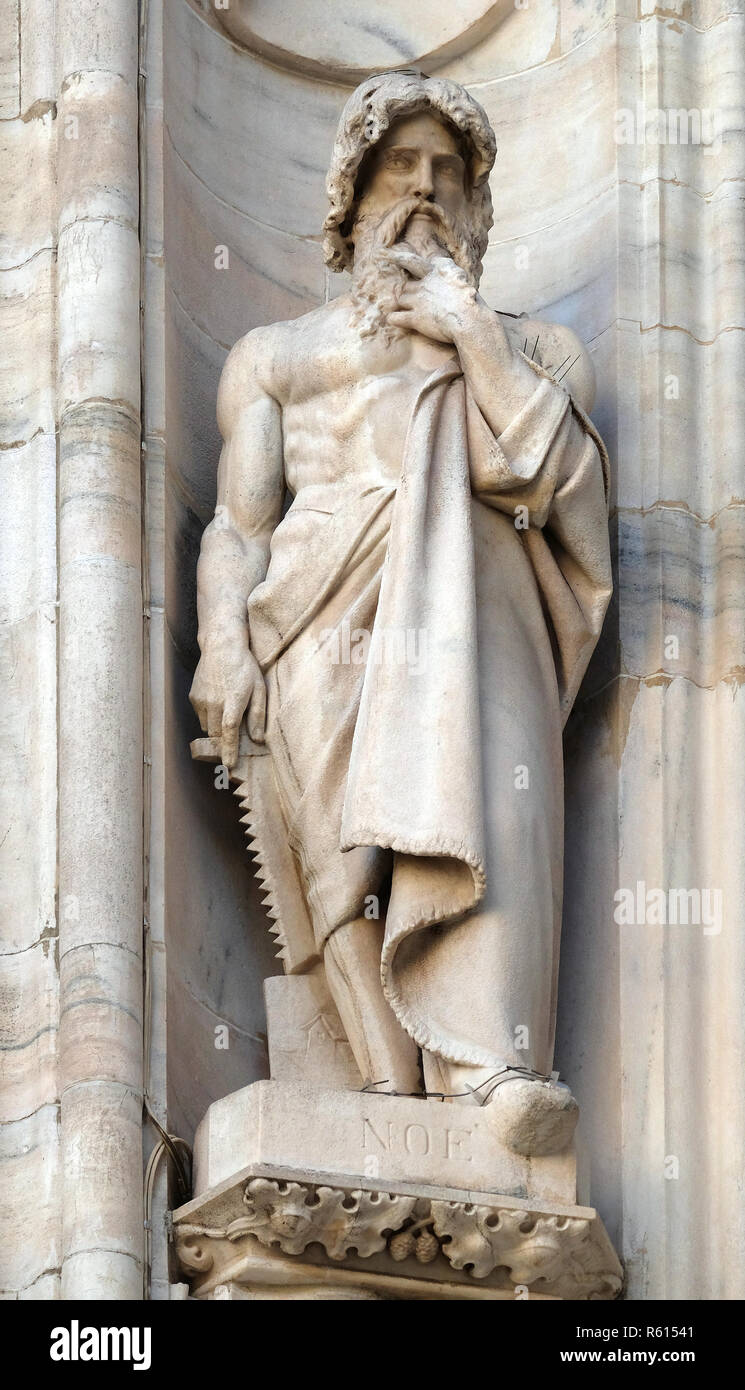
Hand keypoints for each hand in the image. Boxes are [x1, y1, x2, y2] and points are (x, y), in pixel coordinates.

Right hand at [189, 636, 265, 767]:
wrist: (221, 646)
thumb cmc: (244, 666)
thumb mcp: (259, 688)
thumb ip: (258, 715)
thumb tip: (258, 739)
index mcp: (233, 701)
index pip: (229, 731)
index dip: (229, 750)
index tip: (229, 765)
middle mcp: (214, 702)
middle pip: (216, 734)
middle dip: (223, 741)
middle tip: (233, 739)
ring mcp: (201, 700)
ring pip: (207, 727)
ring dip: (216, 727)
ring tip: (227, 711)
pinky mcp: (193, 696)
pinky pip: (201, 715)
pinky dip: (209, 715)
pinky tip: (218, 701)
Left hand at [384, 247, 483, 343]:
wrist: (470, 319)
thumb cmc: (472, 302)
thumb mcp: (463, 279)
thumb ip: (450, 274)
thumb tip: (448, 273)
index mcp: (438, 270)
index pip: (413, 261)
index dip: (398, 258)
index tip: (383, 253)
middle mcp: (425, 282)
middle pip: (407, 284)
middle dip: (409, 292)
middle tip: (412, 298)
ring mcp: (419, 300)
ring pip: (402, 299)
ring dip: (404, 305)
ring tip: (410, 311)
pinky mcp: (415, 318)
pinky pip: (396, 317)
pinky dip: (394, 319)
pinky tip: (394, 320)